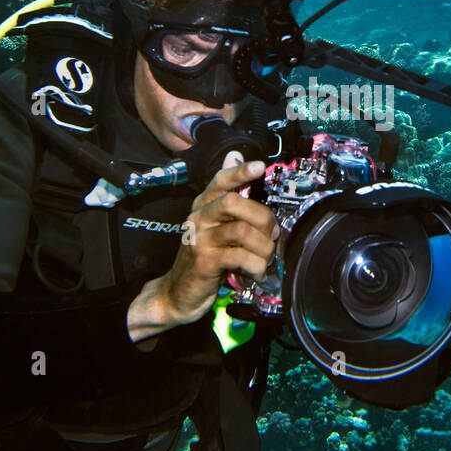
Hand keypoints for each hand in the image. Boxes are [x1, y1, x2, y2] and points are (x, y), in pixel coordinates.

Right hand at [155, 152, 279, 326]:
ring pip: (241, 231)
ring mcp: (200, 240)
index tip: (259, 167)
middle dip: (263, 218)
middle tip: (273, 234)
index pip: (220, 181)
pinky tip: (257, 270)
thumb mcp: (217, 228)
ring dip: (264, 246)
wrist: (178, 294)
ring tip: (267, 257)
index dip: (239, 172)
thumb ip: (230, 200)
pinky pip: (239, 256)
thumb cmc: (204, 258)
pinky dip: (256, 264)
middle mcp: (199, 218)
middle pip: (234, 202)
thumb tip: (235, 156)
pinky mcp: (204, 261)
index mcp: (204, 206)